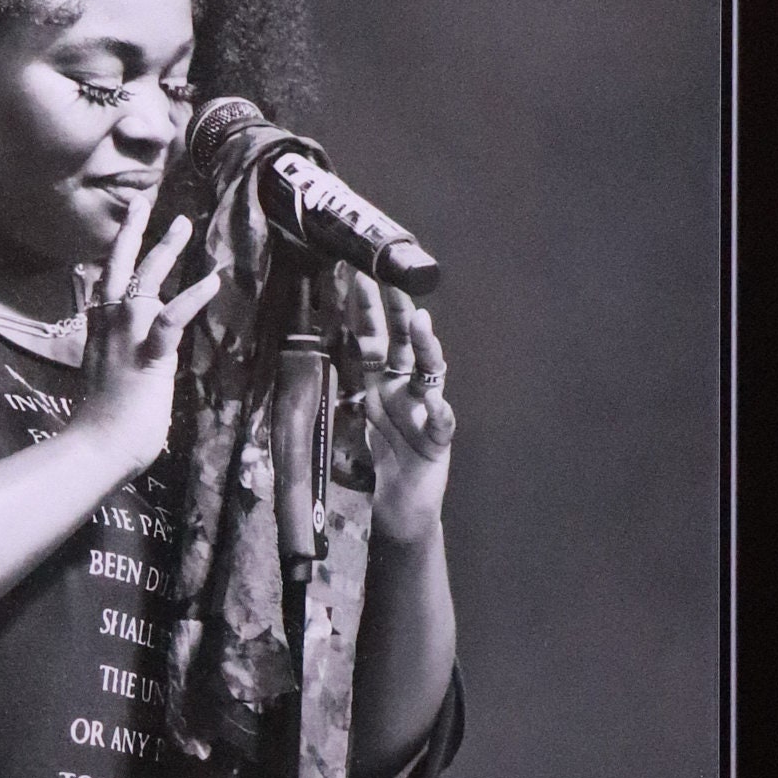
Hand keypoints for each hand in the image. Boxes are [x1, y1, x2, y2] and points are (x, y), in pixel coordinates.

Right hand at [74, 195, 220, 476]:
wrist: (96, 449)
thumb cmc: (102, 429)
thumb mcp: (107, 385)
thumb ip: (117, 366)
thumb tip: (129, 368)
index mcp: (96, 335)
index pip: (102, 286)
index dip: (113, 257)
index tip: (122, 233)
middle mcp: (107, 328)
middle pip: (117, 268)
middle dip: (132, 233)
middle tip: (144, 202)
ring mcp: (125, 338)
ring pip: (142, 280)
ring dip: (163, 250)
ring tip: (182, 223)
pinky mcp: (148, 355)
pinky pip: (170, 318)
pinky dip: (192, 298)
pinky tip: (212, 279)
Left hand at [352, 276, 454, 547]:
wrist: (404, 502)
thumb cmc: (388, 455)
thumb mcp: (366, 411)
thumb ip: (359, 380)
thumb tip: (337, 341)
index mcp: (386, 382)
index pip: (376, 338)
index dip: (367, 309)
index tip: (357, 275)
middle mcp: (407, 388)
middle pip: (404, 345)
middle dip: (398, 312)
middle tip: (392, 279)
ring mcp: (426, 410)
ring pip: (428, 373)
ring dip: (425, 347)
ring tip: (421, 322)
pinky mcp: (438, 440)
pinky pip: (441, 424)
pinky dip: (439, 413)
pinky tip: (436, 403)